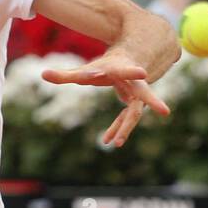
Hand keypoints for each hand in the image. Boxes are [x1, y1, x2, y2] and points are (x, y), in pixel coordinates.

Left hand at [42, 53, 170, 147]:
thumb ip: (65, 75)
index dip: (132, 72)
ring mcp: (137, 94)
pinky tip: (107, 140)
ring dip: (125, 126)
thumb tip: (43, 74)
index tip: (142, 73)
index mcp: (121, 70)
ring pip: (134, 113)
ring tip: (116, 143)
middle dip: (152, 101)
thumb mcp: (85, 71)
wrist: (127, 64)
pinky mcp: (136, 104)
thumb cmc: (105, 66)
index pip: (126, 71)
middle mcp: (134, 83)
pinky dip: (118, 128)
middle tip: (165, 111)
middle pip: (143, 94)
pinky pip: (128, 118)